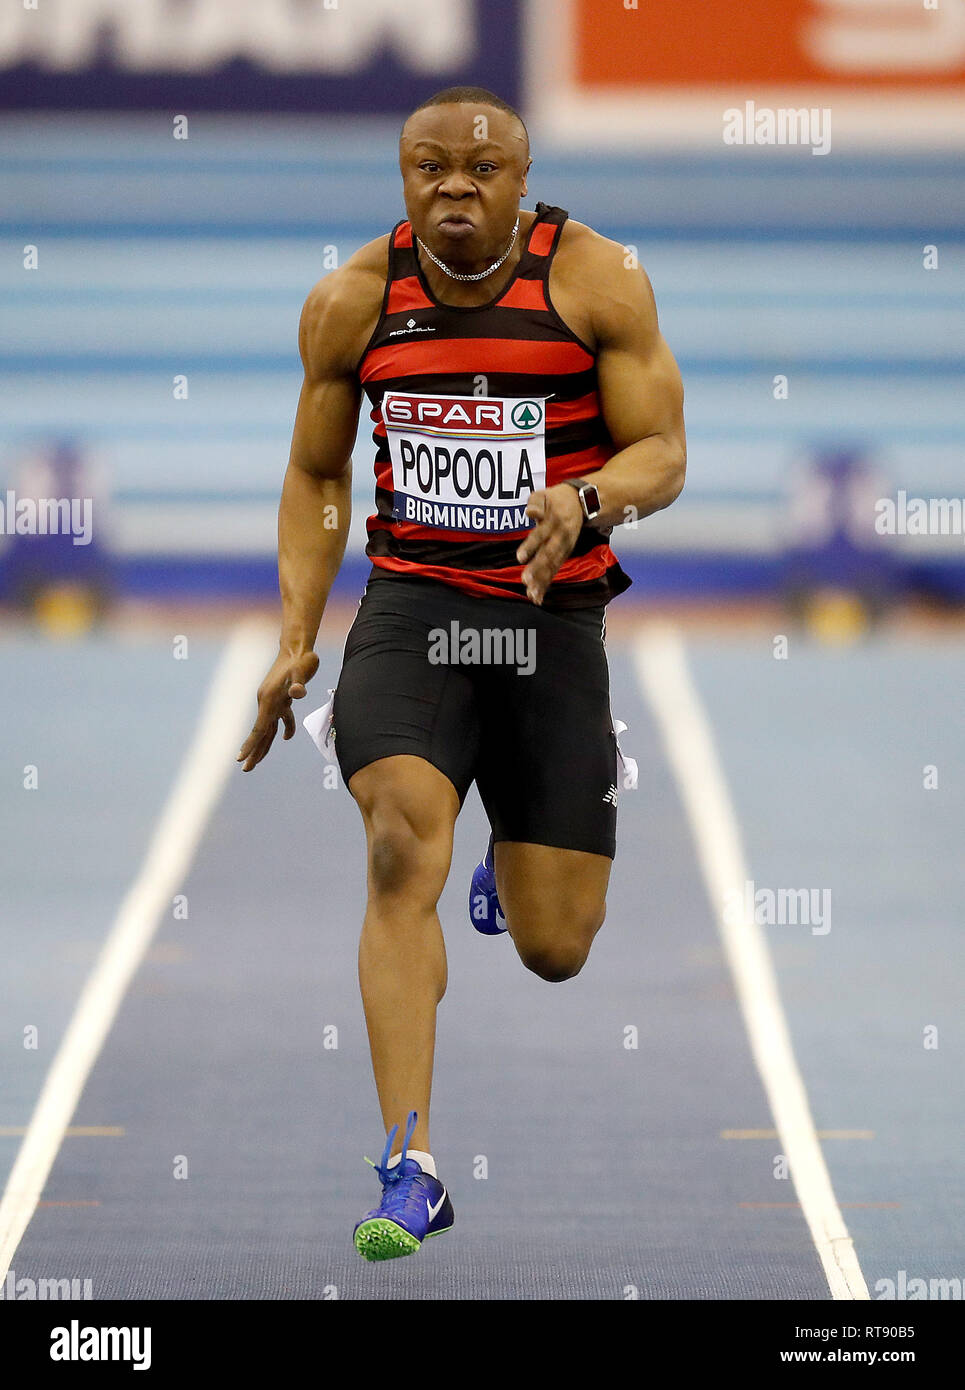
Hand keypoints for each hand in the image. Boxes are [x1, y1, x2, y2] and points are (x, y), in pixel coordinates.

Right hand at [236, 649, 318, 771]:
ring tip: (256, 762)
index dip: (250, 744)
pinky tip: (287, 737)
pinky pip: (281, 718)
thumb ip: (299, 683)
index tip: (240, 758)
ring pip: (268, 728)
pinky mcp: (282, 699)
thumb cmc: (300, 659)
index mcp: (268, 699)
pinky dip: (285, 728)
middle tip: (245, 769)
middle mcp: (267, 702)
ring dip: (264, 745)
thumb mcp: (302, 670)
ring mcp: (274, 701)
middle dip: (253, 751)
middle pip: (260, 732)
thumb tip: (297, 693)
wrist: (298, 648)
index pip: (258, 728)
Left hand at [515, 484, 583, 604]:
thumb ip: (536, 503)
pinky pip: (555, 571)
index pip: (540, 535)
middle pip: (548, 555)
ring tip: (532, 595)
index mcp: (554, 521)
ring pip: (553, 566)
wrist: (582, 502)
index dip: (530, 546)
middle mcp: (561, 537)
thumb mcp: (545, 494)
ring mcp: (564, 547)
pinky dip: (546, 584)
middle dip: (538, 569)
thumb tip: (530, 513)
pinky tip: (537, 597)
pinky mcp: (564, 554)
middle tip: (526, 582)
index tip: (520, 558)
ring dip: (542, 581)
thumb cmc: (555, 499)